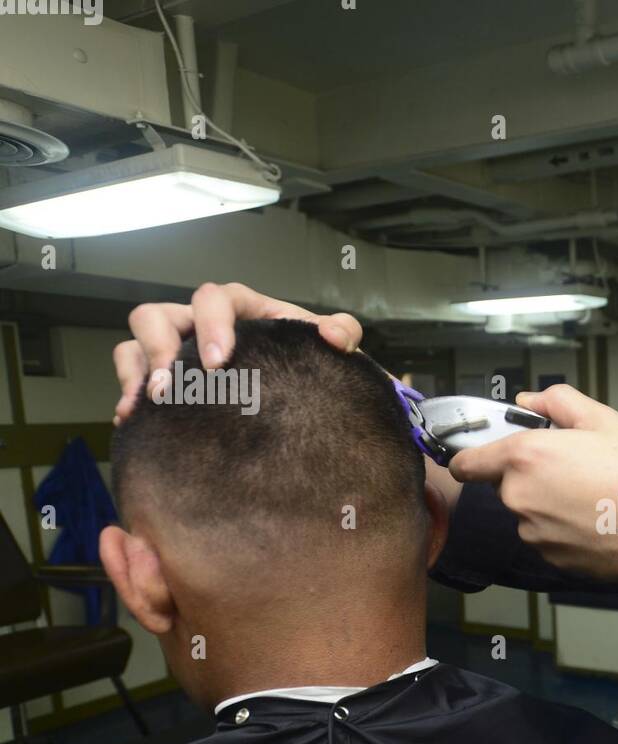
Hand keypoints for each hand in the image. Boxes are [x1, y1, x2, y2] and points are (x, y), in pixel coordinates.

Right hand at [112, 282, 361, 422]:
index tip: (218, 363)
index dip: (210, 324)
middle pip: (155, 314)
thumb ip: (343, 333)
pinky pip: (130, 377)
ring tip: (151, 405)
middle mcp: (199, 326)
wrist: (304, 400)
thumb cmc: (308, 362)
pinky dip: (128, 396)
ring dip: (136, 372)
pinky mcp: (165, 380)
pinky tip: (135, 423)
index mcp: (240, 309)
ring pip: (133, 344)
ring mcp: (176, 351)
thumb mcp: (330, 346)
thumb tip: (335, 337)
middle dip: (159, 348)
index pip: (213, 298)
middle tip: (173, 389)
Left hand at [448, 385, 617, 581]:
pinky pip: (545, 537)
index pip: (466, 463)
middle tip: (572, 468)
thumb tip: (528, 402)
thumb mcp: (603, 421)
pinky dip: (562, 529)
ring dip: (547, 504)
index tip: (483, 455)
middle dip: (530, 476)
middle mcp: (519, 497)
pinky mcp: (550, 559)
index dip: (471, 457)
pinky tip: (594, 519)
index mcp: (525, 457)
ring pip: (527, 512)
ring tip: (590, 496)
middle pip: (505, 485)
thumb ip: (556, 402)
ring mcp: (533, 532)